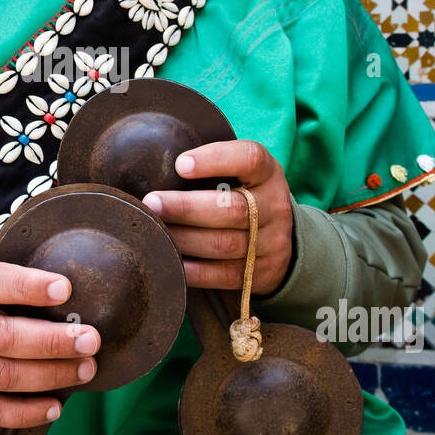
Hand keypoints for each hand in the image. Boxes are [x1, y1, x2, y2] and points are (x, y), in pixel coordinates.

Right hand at [0, 260, 100, 429]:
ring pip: (1, 376)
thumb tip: (74, 304)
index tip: (65, 289)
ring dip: (49, 376)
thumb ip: (15, 290)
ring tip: (84, 370)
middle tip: (90, 341)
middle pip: (1, 336)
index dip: (26, 286)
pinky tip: (55, 406)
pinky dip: (26, 412)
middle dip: (52, 341)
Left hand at [141, 141, 293, 295]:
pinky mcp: (261, 273)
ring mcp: (271, 243)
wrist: (283, 241)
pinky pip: (224, 275)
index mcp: (267, 173)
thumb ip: (211, 168)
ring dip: (185, 239)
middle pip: (232, 208)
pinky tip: (172, 261)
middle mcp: (274, 207)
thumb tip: (156, 168)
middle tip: (152, 203)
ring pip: (225, 244)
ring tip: (155, 231)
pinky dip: (194, 271)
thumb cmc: (244, 196)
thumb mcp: (242, 173)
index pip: (250, 159)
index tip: (180, 164)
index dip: (216, 159)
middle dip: (186, 207)